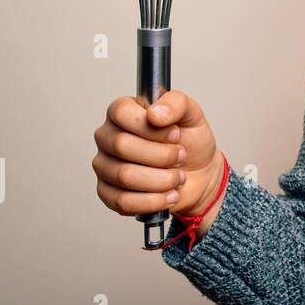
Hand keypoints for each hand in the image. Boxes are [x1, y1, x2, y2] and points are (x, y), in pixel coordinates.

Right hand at [93, 90, 221, 222]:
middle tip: (181, 156)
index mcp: (123, 112)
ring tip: (178, 177)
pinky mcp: (107, 193)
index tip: (175, 134)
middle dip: (162, 155)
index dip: (152, 127)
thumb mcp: (192, 114)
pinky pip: (123, 201)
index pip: (121, 113)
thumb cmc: (191, 141)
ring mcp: (104, 166)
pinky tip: (169, 195)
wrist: (201, 174)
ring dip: (162, 180)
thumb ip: (176, 103)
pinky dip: (154, 200)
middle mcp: (108, 137)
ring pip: (124, 176)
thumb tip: (154, 113)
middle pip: (122, 146)